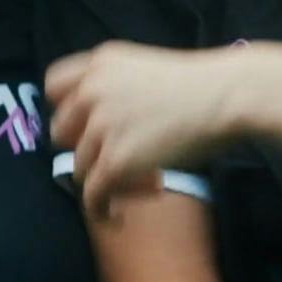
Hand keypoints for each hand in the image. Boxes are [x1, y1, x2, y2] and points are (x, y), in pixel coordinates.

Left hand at [46, 41, 241, 218]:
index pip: (54, 85)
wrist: (227, 95)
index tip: (79, 126)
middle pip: (61, 131)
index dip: (64, 109)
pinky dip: (100, 208)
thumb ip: (116, 86)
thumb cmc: (201, 85)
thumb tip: (99, 119)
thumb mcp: (145, 69)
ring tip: (142, 183)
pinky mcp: (116, 159)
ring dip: (106, 178)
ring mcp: (101, 125)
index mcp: (99, 63)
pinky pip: (93, 193)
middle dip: (83, 147)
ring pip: (80, 166)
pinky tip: (114, 217)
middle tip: (113, 158)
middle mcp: (91, 90)